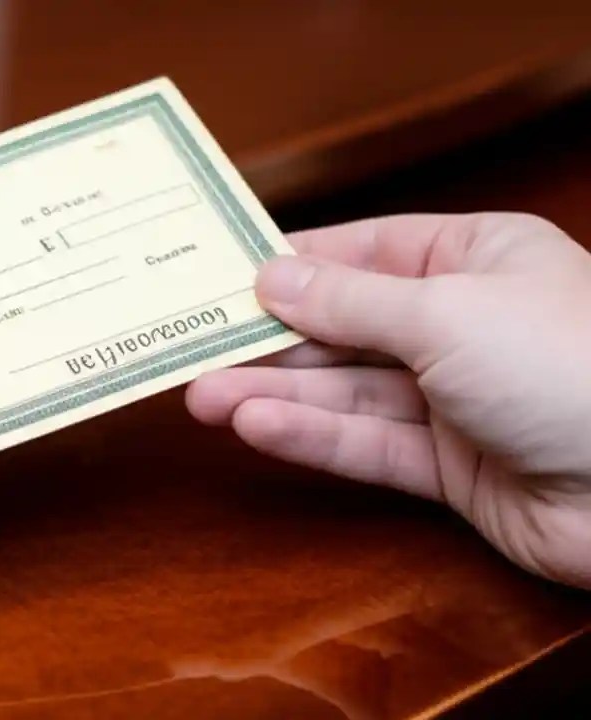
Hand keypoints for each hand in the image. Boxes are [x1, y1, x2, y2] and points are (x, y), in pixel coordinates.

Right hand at [187, 213, 590, 588]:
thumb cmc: (567, 364)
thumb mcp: (445, 311)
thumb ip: (349, 302)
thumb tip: (270, 277)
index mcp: (478, 258)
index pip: (366, 251)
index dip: (294, 263)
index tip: (221, 274)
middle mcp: (463, 324)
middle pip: (346, 327)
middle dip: (272, 340)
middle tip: (193, 347)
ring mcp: (457, 399)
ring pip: (348, 392)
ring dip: (276, 394)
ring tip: (202, 398)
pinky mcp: (451, 468)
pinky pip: (369, 445)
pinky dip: (314, 437)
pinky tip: (257, 428)